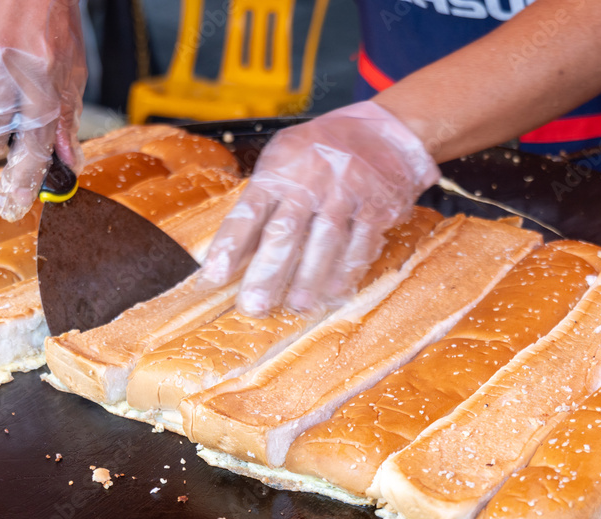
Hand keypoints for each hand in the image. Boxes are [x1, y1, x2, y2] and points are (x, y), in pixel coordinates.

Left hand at [199, 101, 440, 316]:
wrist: (385, 130)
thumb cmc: (324, 150)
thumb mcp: (285, 159)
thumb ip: (264, 200)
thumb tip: (238, 251)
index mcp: (279, 171)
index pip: (248, 211)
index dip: (231, 245)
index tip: (214, 276)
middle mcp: (310, 181)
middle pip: (285, 231)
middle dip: (267, 272)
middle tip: (254, 305)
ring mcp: (345, 193)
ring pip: (324, 240)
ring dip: (309, 278)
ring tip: (296, 307)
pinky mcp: (376, 205)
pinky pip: (360, 242)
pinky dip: (347, 270)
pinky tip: (335, 292)